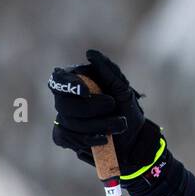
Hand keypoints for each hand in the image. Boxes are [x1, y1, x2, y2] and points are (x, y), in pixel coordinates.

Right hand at [47, 50, 164, 180]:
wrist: (134, 142)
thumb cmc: (129, 111)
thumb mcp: (124, 89)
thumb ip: (108, 71)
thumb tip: (90, 53)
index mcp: (80, 83)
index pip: (59, 79)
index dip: (68, 84)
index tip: (85, 91)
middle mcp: (69, 99)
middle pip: (63, 103)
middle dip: (91, 109)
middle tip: (112, 106)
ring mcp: (65, 118)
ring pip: (67, 122)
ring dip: (97, 125)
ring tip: (118, 125)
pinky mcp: (66, 137)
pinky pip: (66, 137)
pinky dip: (88, 139)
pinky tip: (103, 139)